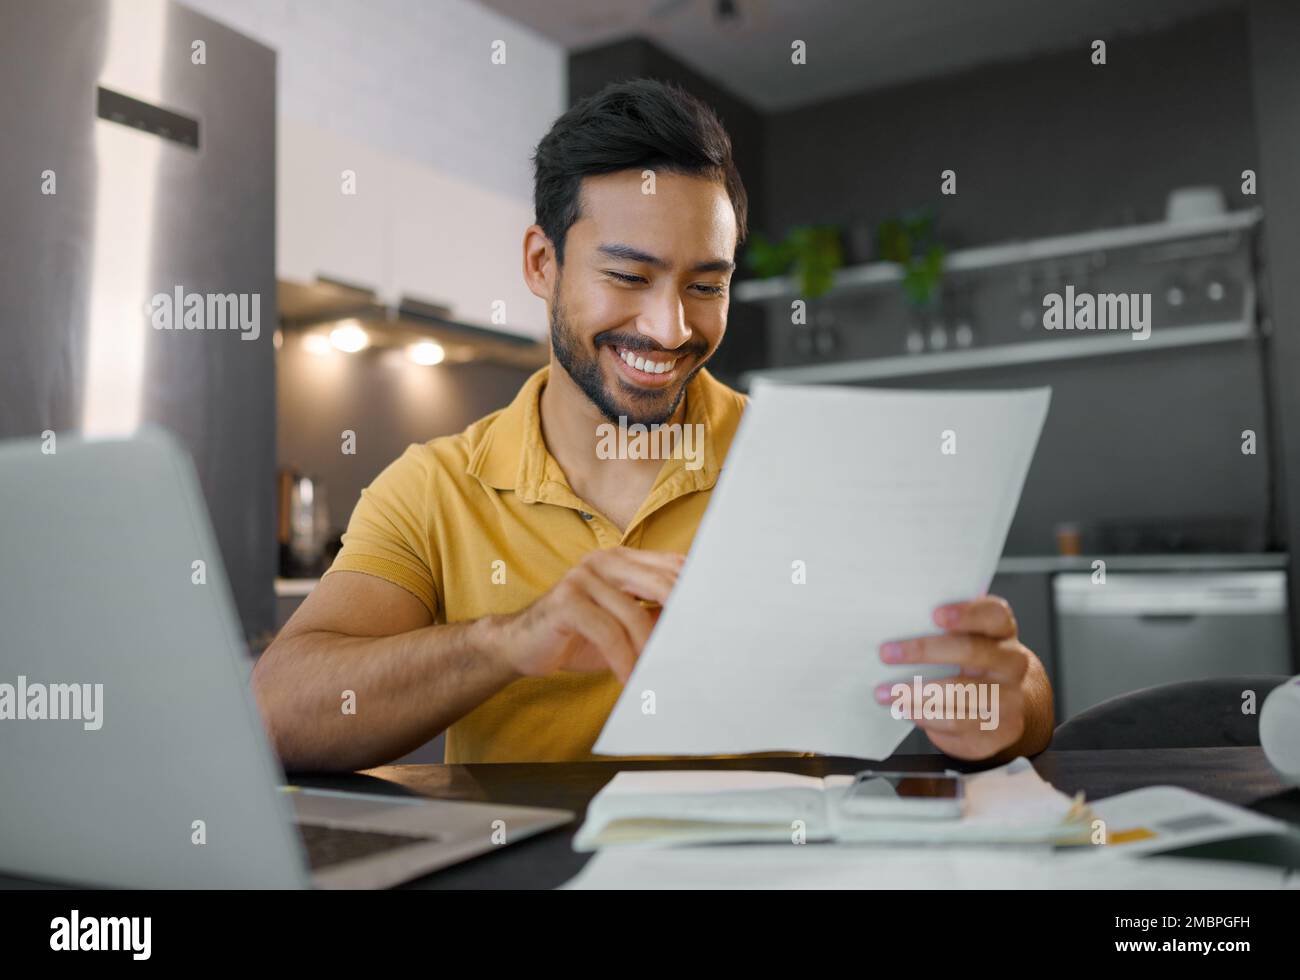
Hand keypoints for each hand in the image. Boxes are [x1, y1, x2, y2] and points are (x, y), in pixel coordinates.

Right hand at [484, 546, 682, 683]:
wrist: (521, 644)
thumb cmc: (578, 634)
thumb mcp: (622, 622)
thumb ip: (653, 612)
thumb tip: (697, 622)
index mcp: (622, 559)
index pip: (671, 566)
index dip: (695, 590)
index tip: (717, 618)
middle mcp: (604, 560)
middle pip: (660, 584)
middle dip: (681, 619)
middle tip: (696, 648)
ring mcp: (582, 578)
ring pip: (634, 614)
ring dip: (649, 650)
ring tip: (658, 673)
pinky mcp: (566, 602)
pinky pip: (607, 633)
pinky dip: (623, 660)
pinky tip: (629, 679)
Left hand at [876, 596, 1036, 760]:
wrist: (1014, 703)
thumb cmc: (978, 663)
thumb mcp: (972, 639)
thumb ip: (945, 628)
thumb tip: (897, 623)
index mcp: (1003, 632)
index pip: (993, 615)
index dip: (966, 613)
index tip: (935, 614)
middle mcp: (1012, 663)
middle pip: (970, 652)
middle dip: (923, 651)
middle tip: (886, 654)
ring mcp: (1009, 698)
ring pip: (959, 694)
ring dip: (914, 694)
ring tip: (885, 693)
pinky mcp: (1000, 729)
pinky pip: (956, 724)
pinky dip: (925, 717)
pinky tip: (906, 710)